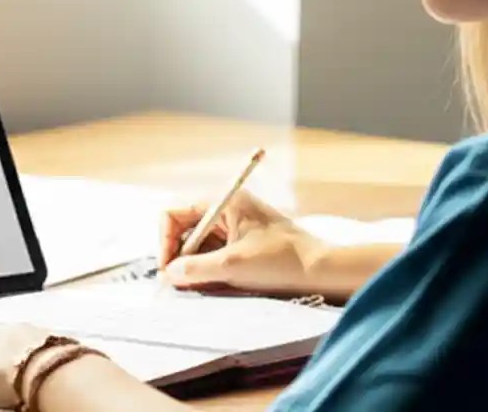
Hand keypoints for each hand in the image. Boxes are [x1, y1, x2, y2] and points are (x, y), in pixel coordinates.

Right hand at [158, 189, 329, 295]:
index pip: (175, 214)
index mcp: (225, 202)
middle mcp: (228, 208)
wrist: (321, 270)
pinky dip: (208, 267)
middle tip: (179, 282)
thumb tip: (169, 273)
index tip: (168, 269)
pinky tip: (211, 283)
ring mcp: (236, 225)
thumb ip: (196, 268)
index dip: (165, 241)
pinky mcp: (244, 242)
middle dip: (179, 255)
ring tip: (196, 285)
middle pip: (185, 228)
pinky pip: (215, 252)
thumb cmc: (280, 261)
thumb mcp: (232, 266)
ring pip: (200, 243)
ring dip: (194, 264)